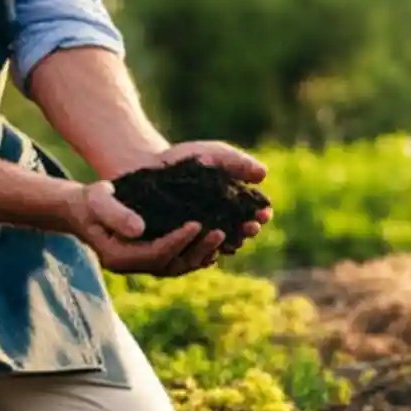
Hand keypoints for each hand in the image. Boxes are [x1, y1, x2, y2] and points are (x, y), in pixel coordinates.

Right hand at [62, 181, 226, 276]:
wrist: (83, 210)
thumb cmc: (90, 202)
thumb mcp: (97, 201)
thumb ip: (115, 214)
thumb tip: (140, 229)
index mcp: (118, 258)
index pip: (155, 254)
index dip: (178, 241)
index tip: (197, 223)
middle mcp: (133, 267)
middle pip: (171, 265)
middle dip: (197, 249)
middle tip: (219, 231)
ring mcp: (142, 265)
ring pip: (178, 266)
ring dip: (202, 253)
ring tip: (223, 235)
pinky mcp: (151, 257)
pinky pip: (179, 261)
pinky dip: (197, 253)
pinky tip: (215, 242)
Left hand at [143, 141, 273, 255]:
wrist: (146, 165)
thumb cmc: (184, 160)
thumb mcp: (214, 155)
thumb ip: (237, 162)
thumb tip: (263, 174)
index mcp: (230, 209)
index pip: (250, 218)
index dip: (259, 217)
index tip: (264, 214)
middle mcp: (215, 228)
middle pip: (237, 236)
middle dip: (246, 231)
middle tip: (251, 227)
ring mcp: (194, 240)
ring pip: (213, 249)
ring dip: (221, 244)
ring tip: (223, 234)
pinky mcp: (170, 246)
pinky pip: (186, 255)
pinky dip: (194, 254)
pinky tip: (201, 249)